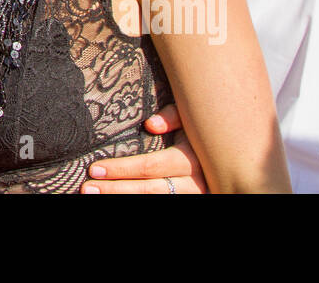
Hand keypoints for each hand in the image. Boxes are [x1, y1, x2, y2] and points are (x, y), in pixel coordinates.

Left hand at [80, 104, 208, 193]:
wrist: (232, 152)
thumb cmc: (203, 128)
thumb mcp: (194, 118)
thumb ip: (175, 116)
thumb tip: (151, 125)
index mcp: (192, 158)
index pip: (152, 166)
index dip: (122, 169)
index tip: (94, 168)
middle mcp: (195, 182)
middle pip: (150, 189)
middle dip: (115, 189)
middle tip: (86, 187)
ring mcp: (193, 195)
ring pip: (153, 200)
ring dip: (120, 198)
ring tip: (92, 194)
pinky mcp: (187, 199)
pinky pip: (160, 203)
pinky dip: (136, 201)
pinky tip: (114, 199)